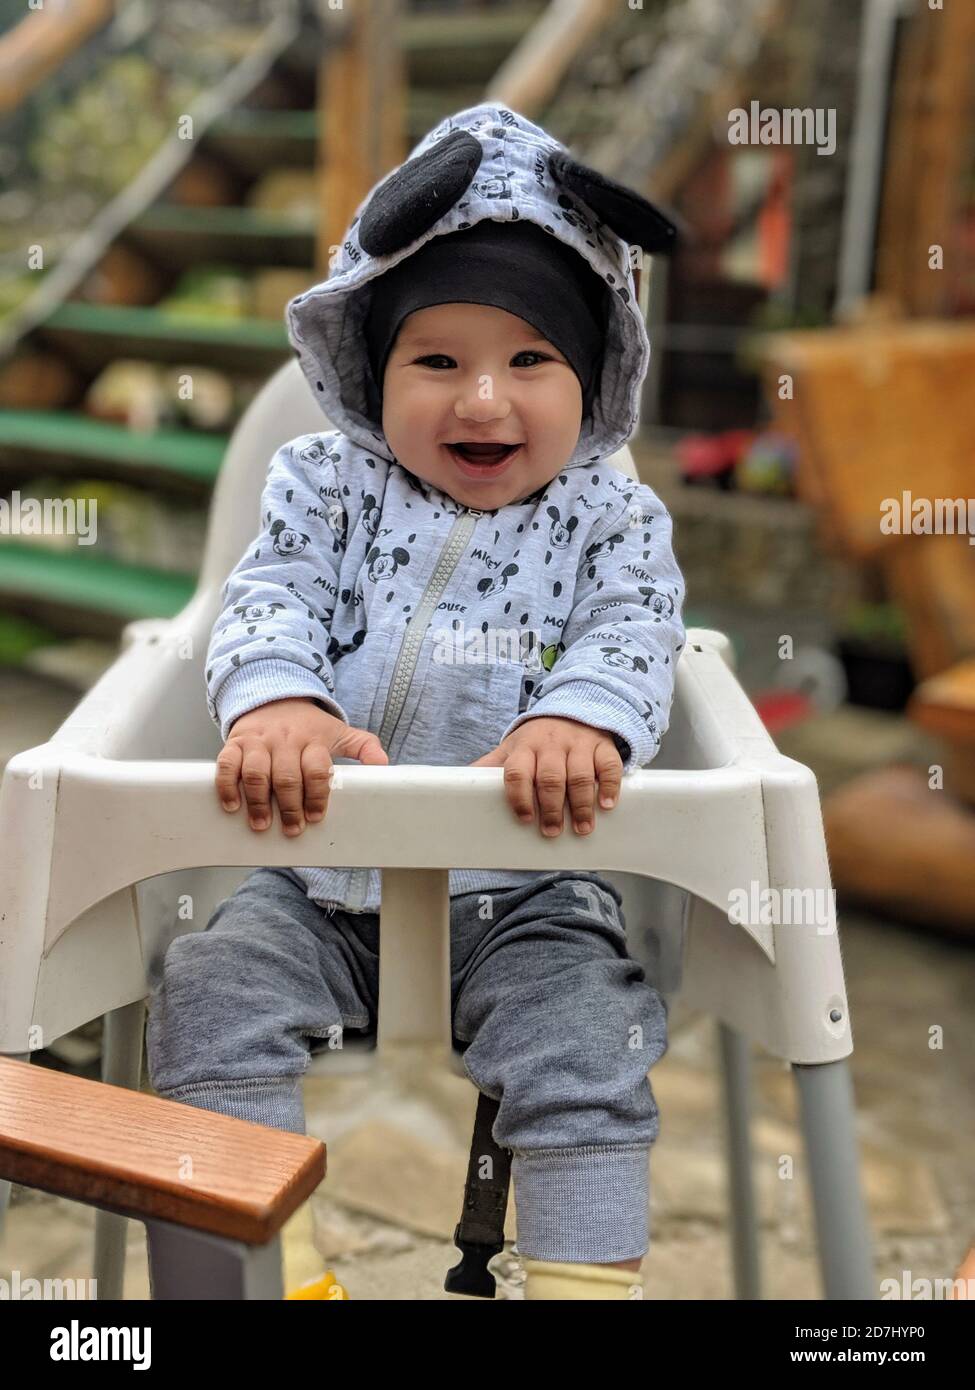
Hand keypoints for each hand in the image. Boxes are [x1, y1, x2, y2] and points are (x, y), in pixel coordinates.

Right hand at [216, 698, 387, 836]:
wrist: (274, 696)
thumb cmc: (308, 724)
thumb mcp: (339, 731)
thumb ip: (363, 746)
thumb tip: (384, 765)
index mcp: (313, 740)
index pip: (317, 769)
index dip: (317, 796)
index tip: (315, 817)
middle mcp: (285, 740)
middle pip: (287, 777)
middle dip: (289, 807)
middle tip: (292, 828)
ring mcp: (259, 741)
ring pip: (257, 773)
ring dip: (258, 802)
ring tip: (262, 824)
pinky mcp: (236, 742)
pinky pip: (226, 764)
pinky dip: (227, 785)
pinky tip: (233, 805)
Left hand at [470, 716, 622, 837]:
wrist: (573, 710)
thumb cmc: (538, 741)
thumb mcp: (512, 749)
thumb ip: (491, 767)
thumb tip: (457, 787)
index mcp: (525, 748)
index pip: (518, 772)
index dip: (519, 797)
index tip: (525, 818)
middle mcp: (551, 745)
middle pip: (550, 778)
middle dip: (551, 807)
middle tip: (552, 832)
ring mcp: (578, 744)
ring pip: (579, 775)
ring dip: (580, 805)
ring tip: (582, 828)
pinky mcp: (602, 746)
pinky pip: (609, 766)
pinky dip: (609, 786)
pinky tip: (607, 805)